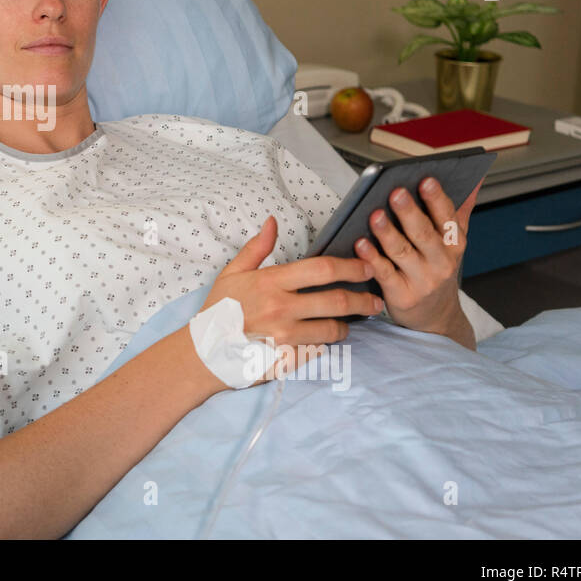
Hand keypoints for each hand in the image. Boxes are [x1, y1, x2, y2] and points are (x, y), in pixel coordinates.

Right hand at [194, 215, 381, 387]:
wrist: (204, 352)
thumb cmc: (219, 311)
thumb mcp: (232, 273)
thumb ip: (256, 248)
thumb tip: (272, 222)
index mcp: (270, 282)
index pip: (322, 270)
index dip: (351, 267)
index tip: (367, 268)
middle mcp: (281, 308)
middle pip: (337, 301)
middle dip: (364, 301)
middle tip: (375, 301)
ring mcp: (285, 336)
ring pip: (332, 330)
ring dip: (345, 326)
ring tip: (348, 323)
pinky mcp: (286, 359)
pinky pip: (317, 351)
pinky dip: (323, 346)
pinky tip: (322, 342)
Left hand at [352, 176, 482, 334]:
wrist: (436, 317)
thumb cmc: (438, 271)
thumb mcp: (454, 243)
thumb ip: (459, 211)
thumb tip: (475, 179)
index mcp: (454, 244)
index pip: (447, 217)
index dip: (436, 199)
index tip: (426, 180)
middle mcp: (441, 262)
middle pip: (423, 233)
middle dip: (409, 212)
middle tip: (396, 192)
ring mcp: (422, 280)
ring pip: (402, 252)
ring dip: (387, 233)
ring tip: (374, 215)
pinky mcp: (402, 295)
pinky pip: (384, 274)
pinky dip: (372, 258)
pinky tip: (360, 244)